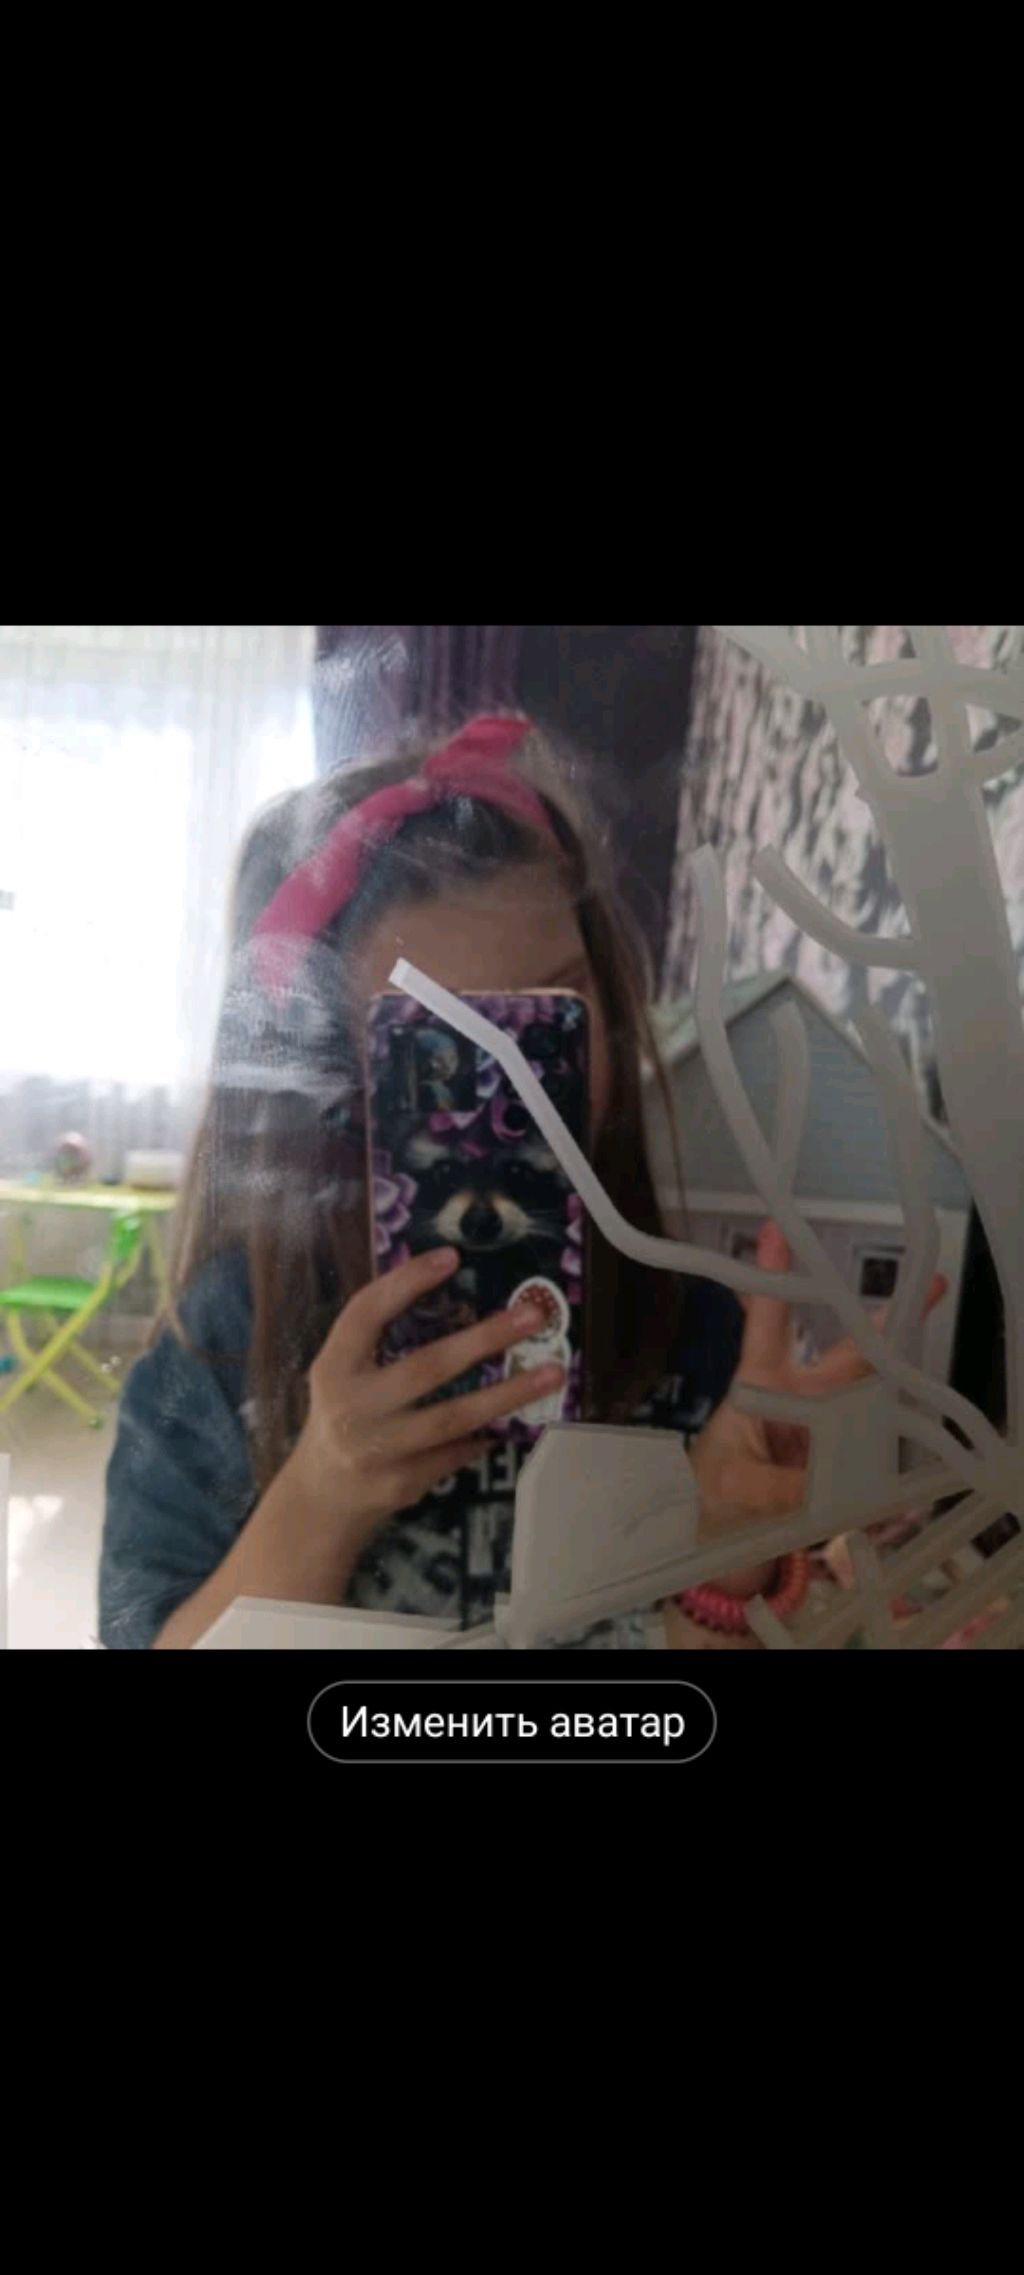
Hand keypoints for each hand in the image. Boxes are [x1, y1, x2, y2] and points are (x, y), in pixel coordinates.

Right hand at [291, 1246, 561, 1554]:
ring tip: (553, 1372)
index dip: (405, 1282)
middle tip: (534, 1316)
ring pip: (453, 1417)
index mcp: (334, 1366)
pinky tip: (515, 1420)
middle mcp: (352, 1405)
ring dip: (508, 1394)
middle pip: (426, 1368)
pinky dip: (488, 1433)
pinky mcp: (403, 1481)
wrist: (324, 1494)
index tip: (451, 1257)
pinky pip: (458, 1451)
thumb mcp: (344, 1371)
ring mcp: (379, 1448)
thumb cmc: (346, 1413)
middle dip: (485, 1339)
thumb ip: (381, 1337)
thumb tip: (455, 1289)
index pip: (366, 1313)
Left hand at [688, 1220, 948, 1596]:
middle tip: (930, 1287)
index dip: (772, 1277)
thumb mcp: (728, 1486)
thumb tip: (817, 1487)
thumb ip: (769, 1486)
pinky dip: (882, 1481)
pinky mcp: (844, 1471)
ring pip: (871, 1406)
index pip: (768, 1323)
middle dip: (885, 1324)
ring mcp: (827, 1435)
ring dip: (892, 1406)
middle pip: (850, 1355)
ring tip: (906, 1408)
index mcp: (761, 1385)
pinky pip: (873, 1466)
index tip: (779, 1230)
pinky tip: (884, 1499)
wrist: (723, 1546)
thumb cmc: (713, 1495)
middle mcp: (801, 1400)